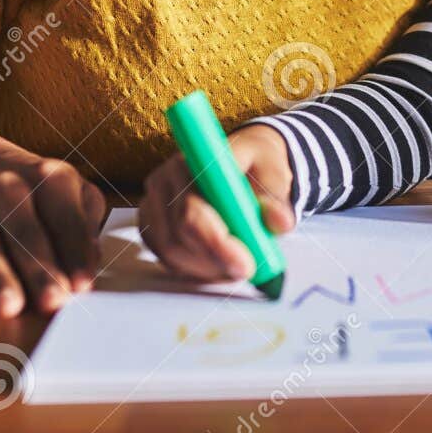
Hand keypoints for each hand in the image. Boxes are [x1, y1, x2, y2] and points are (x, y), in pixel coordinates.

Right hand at [0, 109, 106, 317]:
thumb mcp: (74, 193)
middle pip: (23, 230)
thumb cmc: (39, 191)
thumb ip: (86, 225)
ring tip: (9, 307)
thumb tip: (90, 262)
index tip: (82, 286)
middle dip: (38, 268)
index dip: (75, 253)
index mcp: (49, 176)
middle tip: (51, 302)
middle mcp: (6, 184)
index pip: (65, 218)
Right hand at [138, 123, 295, 282]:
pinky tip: (220, 264)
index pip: (192, 210)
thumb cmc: (255, 164)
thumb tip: (280, 222)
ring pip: (171, 253)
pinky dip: (195, 270)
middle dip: (215, 262)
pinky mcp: (151, 227)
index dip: (217, 243)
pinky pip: (167, 259)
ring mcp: (152, 204)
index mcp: (191, 161)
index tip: (245, 265)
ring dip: (207, 268)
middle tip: (248, 271)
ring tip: (238, 264)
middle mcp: (164, 180)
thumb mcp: (274, 172)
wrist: (240, 161)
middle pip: (177, 237)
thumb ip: (276, 197)